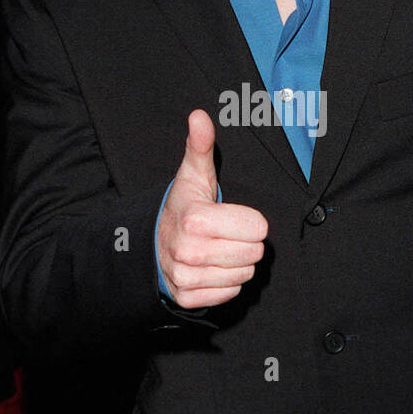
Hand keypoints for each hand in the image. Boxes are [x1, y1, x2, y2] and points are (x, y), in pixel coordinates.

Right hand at [157, 109, 267, 309]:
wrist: (154, 243)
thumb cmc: (183, 207)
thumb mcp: (193, 175)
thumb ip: (200, 145)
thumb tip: (199, 116)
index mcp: (195, 220)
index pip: (258, 228)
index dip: (251, 221)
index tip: (233, 216)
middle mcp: (188, 251)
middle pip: (254, 253)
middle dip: (246, 242)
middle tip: (227, 233)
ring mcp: (186, 277)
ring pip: (245, 275)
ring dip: (237, 263)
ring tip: (219, 249)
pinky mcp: (188, 297)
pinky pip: (230, 293)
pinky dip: (226, 282)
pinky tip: (212, 267)